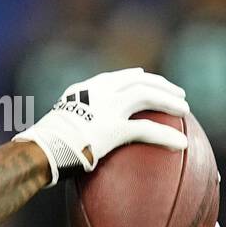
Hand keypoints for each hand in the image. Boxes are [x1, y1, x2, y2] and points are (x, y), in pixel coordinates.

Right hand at [12, 67, 188, 186]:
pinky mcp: (112, 128)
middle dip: (162, 86)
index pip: (119, 77)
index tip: (149, 81)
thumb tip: (76, 141)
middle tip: (179, 94)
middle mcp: (99, 92)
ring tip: (185, 110)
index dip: (139, 78)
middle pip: (139, 81)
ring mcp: (107, 108)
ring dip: (169, 101)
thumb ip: (75, 123)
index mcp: (87, 89)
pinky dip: (166, 136)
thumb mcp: (60, 124)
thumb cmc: (45, 144)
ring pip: (147, 96)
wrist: (39, 149)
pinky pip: (146, 129)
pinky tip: (182, 144)